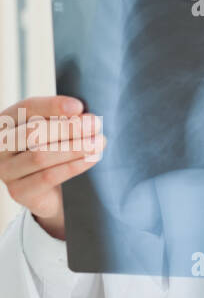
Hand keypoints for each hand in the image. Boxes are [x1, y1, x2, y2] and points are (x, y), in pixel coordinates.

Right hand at [0, 97, 104, 240]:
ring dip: (74, 147)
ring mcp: (6, 170)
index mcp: (8, 122)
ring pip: (40, 156)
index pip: (27, 108)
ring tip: (99, 142)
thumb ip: (65, 118)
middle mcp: (1, 146)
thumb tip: (84, 115)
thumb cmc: (55, 146)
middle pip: (33, 132)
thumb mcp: (56, 128)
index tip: (80, 106)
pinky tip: (91, 159)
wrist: (50, 187)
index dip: (53, 106)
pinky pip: (47, 177)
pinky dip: (73, 166)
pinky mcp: (17, 191)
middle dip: (69, 128)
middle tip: (96, 125)